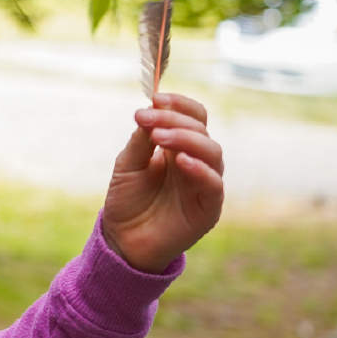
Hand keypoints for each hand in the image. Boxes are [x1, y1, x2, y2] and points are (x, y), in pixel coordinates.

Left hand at [101, 93, 223, 273]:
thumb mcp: (128, 164)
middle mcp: (196, 162)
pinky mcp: (208, 208)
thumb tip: (150, 111)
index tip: (155, 98)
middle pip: (201, 130)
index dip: (178, 105)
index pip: (193, 117)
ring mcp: (205, 184)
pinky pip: (213, 184)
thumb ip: (141, 140)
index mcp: (179, 148)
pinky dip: (200, 169)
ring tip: (159, 137)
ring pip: (212, 152)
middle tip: (147, 119)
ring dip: (186, 139)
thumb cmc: (127, 200)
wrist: (123, 239)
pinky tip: (180, 161)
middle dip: (174, 120)